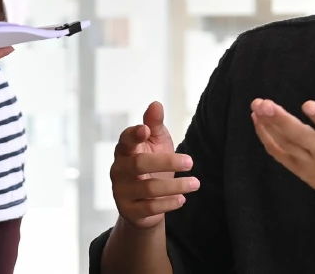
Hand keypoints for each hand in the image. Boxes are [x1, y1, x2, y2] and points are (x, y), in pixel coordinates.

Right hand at [110, 102, 199, 228]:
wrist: (145, 202)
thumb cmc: (152, 165)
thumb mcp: (155, 143)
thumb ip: (154, 125)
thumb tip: (156, 104)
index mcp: (124, 150)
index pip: (125, 140)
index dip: (133, 135)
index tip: (145, 130)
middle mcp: (118, 170)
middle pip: (139, 165)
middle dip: (166, 162)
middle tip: (191, 161)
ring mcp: (121, 192)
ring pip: (148, 188)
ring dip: (175, 185)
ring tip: (195, 183)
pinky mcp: (129, 211)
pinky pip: (150, 208)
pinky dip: (168, 203)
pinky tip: (183, 199)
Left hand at [250, 55, 314, 205]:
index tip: (307, 104)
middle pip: (301, 137)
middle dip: (281, 120)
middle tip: (263, 103)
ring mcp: (313, 164)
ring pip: (287, 145)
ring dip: (269, 126)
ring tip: (257, 106)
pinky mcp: (302, 171)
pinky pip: (279, 154)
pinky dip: (266, 139)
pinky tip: (257, 121)